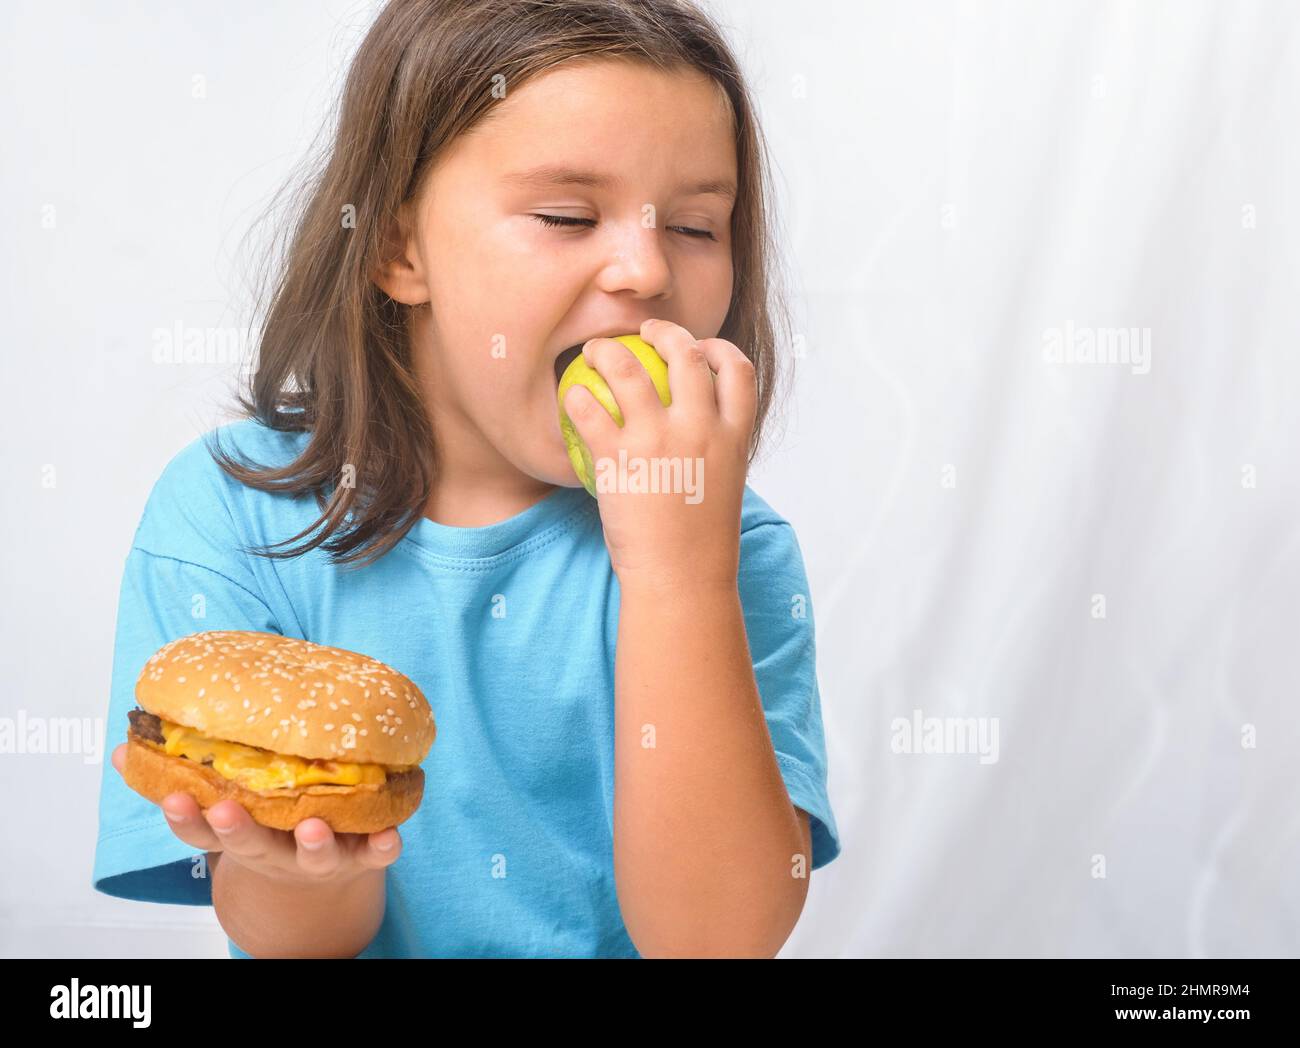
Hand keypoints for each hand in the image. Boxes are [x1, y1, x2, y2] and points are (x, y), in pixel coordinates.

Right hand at [110, 743, 401, 884]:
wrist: (319, 886)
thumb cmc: (269, 827)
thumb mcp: (223, 812)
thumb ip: (182, 781)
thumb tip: (126, 748)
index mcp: (241, 835)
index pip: (202, 831)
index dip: (186, 817)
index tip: (173, 796)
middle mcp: (277, 850)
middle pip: (254, 845)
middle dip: (238, 829)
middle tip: (226, 810)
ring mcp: (320, 856)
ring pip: (314, 855)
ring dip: (312, 842)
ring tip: (313, 827)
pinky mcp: (363, 856)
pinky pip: (376, 854)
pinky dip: (383, 846)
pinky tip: (392, 833)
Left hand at [560, 318, 755, 590]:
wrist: (682, 580)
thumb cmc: (698, 546)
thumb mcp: (722, 489)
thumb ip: (712, 454)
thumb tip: (693, 436)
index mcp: (735, 436)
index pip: (738, 371)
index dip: (719, 349)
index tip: (702, 349)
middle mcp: (701, 428)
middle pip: (686, 353)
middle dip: (664, 330)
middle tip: (643, 332)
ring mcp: (660, 439)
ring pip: (629, 367)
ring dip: (606, 350)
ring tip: (593, 352)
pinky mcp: (620, 457)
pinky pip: (589, 409)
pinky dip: (575, 397)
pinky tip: (570, 398)